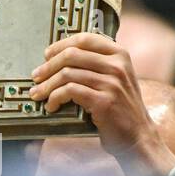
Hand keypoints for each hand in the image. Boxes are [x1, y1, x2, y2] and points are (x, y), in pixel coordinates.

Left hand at [29, 32, 174, 175]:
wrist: (138, 136)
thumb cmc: (121, 109)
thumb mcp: (117, 79)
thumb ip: (97, 65)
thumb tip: (61, 57)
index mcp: (120, 55)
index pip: (85, 39)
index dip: (61, 45)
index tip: (46, 55)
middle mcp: (117, 66)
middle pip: (72, 55)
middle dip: (48, 66)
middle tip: (36, 76)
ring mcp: (111, 83)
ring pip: (67, 74)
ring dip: (47, 85)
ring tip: (37, 93)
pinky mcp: (103, 101)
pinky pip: (70, 91)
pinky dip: (54, 98)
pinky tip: (51, 106)